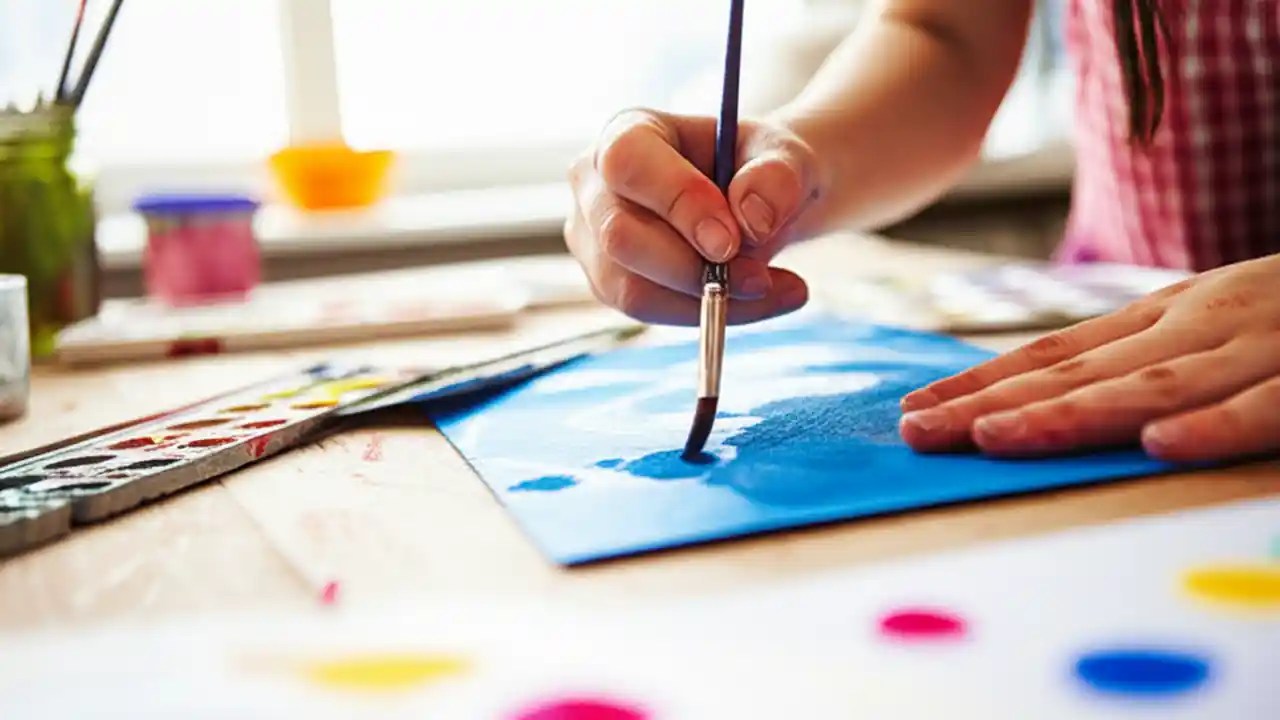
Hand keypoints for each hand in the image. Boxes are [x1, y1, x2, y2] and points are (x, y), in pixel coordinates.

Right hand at [564, 108, 826, 324]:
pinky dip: (709, 313)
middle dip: (690, 267)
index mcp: (627, 132)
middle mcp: (596, 185)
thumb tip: (753, 219)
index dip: (677, 201)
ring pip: (632, 289)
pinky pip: (652, 313)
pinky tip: (758, 298)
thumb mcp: (785, 156)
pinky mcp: (611, 284)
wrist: (758, 203)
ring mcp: (595, 240)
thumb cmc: (760, 169)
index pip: (628, 162)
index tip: (731, 239)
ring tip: (770, 286)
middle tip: (758, 277)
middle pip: (619, 236)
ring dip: (706, 299)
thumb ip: (777, 176)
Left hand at [898, 254, 1279, 462]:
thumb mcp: (1200, 320)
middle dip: (989, 404)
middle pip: (1075, 373)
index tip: (912, 410)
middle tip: (917, 433)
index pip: (1050, 352)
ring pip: (1150, 387)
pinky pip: (1267, 408)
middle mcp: (1194, 327)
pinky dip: (1214, 426)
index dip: (977, 380)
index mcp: (1161, 316)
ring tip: (996, 436)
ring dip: (1069, 414)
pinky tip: (1158, 445)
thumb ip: (1133, 353)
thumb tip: (1041, 395)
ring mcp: (1254, 351)